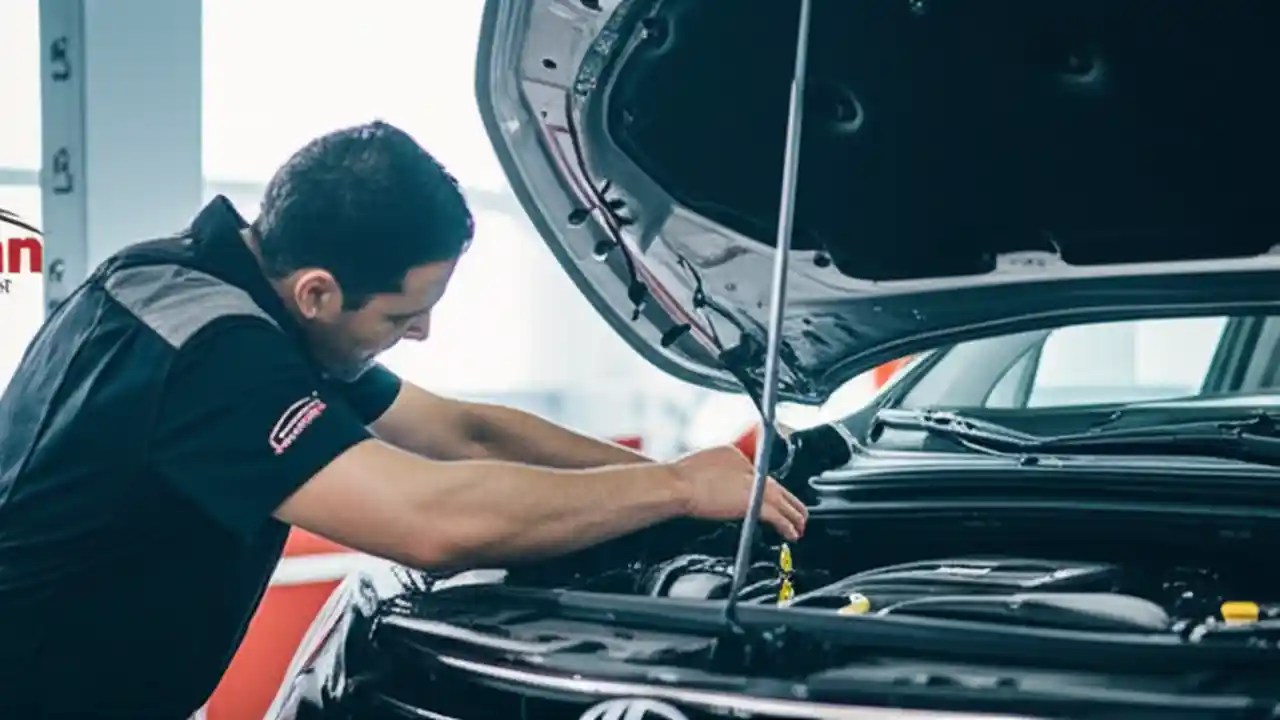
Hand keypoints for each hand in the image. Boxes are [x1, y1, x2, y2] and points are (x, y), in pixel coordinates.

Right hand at [670, 445, 807, 540]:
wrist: (676, 485)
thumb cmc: (678, 480)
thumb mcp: (698, 468)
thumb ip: (713, 475)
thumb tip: (714, 487)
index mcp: (734, 455)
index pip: (756, 472)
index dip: (765, 488)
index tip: (767, 497)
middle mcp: (747, 465)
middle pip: (775, 484)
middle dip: (788, 500)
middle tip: (798, 510)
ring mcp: (752, 483)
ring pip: (782, 500)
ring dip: (794, 514)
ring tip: (799, 525)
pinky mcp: (754, 501)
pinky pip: (778, 516)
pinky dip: (787, 525)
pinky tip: (791, 533)